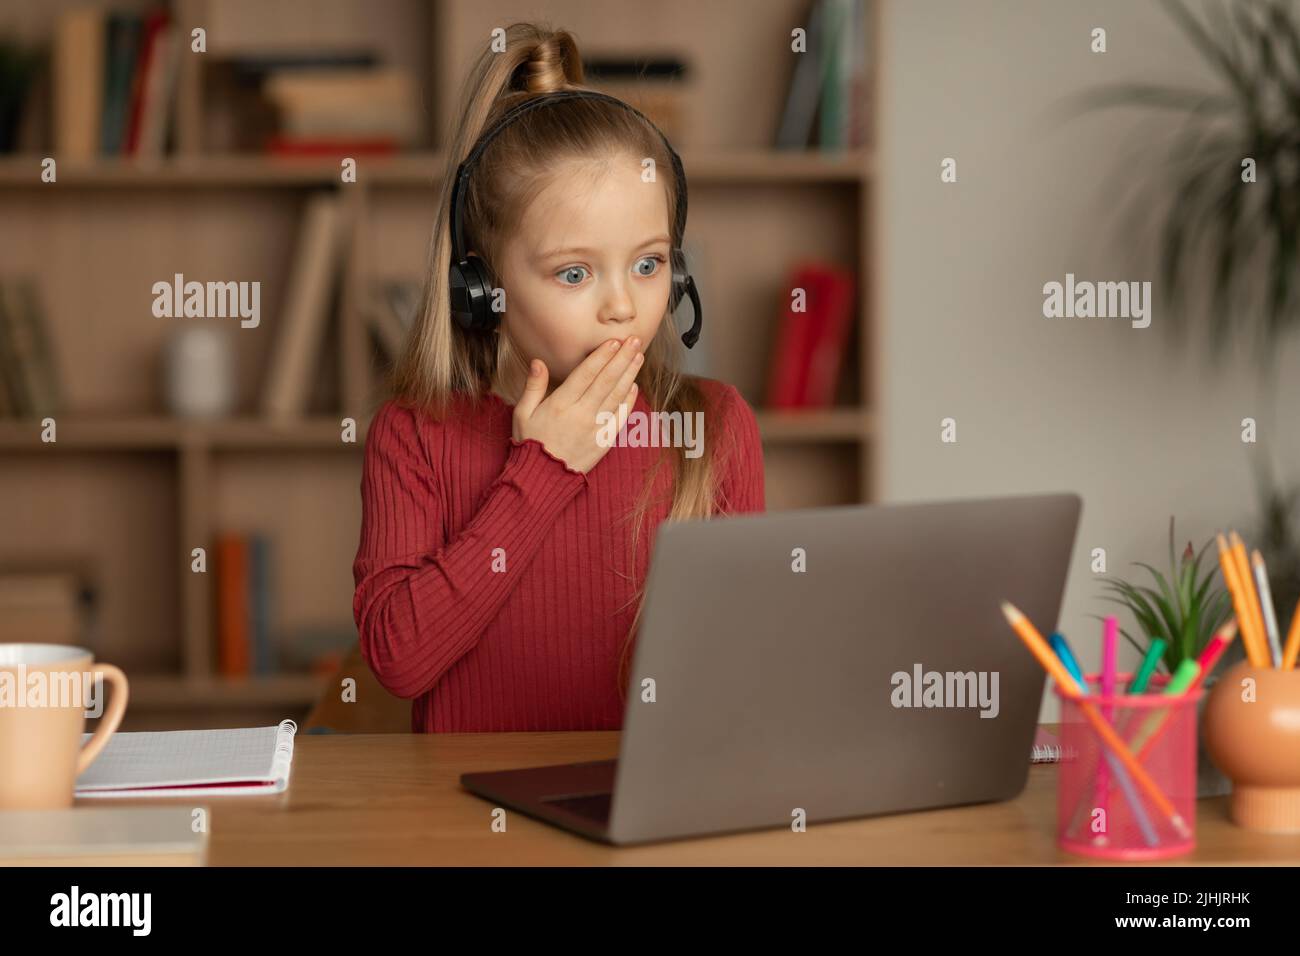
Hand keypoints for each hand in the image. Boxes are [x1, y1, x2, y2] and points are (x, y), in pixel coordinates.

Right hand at [512, 336, 642, 473]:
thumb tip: (538, 362)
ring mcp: (595, 428)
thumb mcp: (523, 413)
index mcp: (560, 404)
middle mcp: (581, 414)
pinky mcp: (604, 442)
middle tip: (634, 340)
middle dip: (622, 358)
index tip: (614, 341)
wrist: (542, 479)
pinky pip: (620, 418)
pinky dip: (628, 401)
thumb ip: (533, 386)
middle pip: (606, 381)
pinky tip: (634, 386)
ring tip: (638, 356)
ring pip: (616, 396)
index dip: (602, 356)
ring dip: (629, 375)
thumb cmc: (530, 444)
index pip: (586, 374)